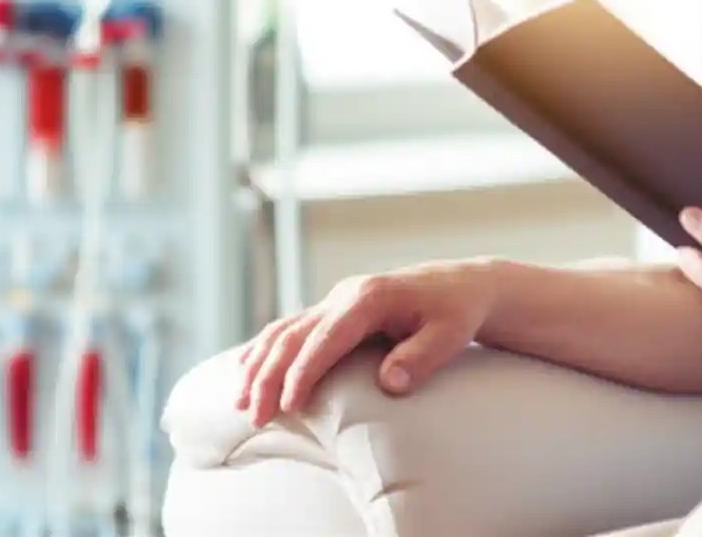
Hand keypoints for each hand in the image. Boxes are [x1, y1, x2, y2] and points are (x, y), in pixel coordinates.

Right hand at [235, 258, 503, 426]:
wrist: (460, 285)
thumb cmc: (456, 312)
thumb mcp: (450, 335)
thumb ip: (420, 357)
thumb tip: (389, 384)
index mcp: (368, 298)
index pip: (326, 338)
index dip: (304, 372)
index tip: (289, 406)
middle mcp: (343, 295)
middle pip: (293, 335)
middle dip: (269, 376)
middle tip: (255, 416)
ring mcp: (334, 300)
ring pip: (283, 330)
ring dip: (258, 365)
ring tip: (241, 401)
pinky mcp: (332, 310)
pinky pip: (290, 328)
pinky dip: (265, 349)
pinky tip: (246, 369)